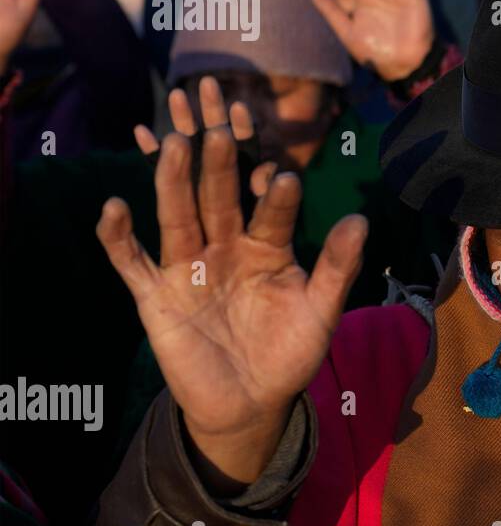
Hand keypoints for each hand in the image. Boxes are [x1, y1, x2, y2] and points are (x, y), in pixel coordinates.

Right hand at [96, 81, 367, 491]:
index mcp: (267, 245)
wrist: (252, 402)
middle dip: (220, 163)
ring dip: (173, 181)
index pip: (270, 207)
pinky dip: (119, 237)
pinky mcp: (155, 296)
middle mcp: (225, 246)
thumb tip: (360, 219)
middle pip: (219, 197)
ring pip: (178, 217)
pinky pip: (132, 262)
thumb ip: (337, 266)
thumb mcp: (320, 310)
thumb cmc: (289, 352)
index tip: (284, 169)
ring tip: (173, 142)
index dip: (275, 187)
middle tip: (219, 123)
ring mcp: (187, 268)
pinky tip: (114, 206)